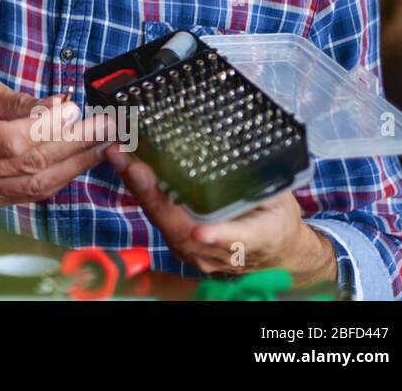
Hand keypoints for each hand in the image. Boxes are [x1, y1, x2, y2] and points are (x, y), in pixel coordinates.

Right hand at [0, 76, 113, 206]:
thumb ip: (16, 101)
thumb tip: (59, 107)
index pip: (13, 141)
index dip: (49, 128)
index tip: (75, 111)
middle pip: (31, 165)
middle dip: (75, 145)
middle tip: (105, 126)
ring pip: (36, 186)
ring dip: (75, 166)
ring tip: (101, 145)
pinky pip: (29, 196)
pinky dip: (57, 179)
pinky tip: (76, 162)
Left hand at [105, 148, 336, 284]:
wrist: (274, 253)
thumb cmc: (276, 221)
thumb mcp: (281, 199)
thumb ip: (263, 181)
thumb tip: (244, 148)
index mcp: (257, 238)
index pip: (238, 239)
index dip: (218, 235)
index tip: (200, 231)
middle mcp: (222, 251)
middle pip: (184, 229)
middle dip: (155, 197)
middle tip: (133, 165)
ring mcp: (199, 251)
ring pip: (165, 222)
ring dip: (139, 190)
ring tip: (120, 157)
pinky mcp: (182, 243)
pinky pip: (159, 217)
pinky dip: (141, 191)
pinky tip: (125, 167)